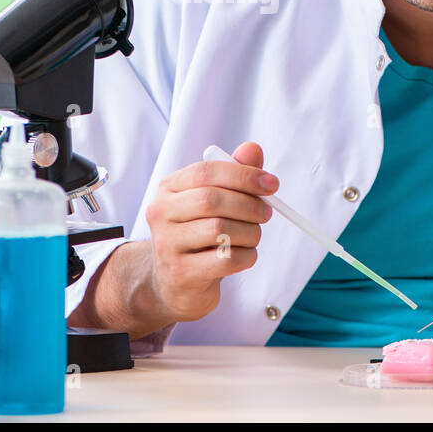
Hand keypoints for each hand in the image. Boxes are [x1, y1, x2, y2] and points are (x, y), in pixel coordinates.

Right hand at [142, 142, 276, 322]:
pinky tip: (245, 255)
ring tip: (252, 236)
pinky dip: (246, 256)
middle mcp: (161, 213)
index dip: (243, 175)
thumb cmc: (200, 234)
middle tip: (267, 212)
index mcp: (169, 188)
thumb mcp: (214, 201)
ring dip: (250, 232)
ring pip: (220, 231)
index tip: (271, 184)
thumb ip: (233, 174)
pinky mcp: (181, 273)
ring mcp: (167, 244)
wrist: (176, 282)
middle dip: (248, 205)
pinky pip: (225, 260)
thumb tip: (253, 149)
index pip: (205, 172)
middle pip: (211, 200)